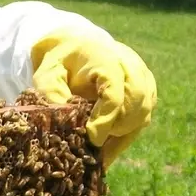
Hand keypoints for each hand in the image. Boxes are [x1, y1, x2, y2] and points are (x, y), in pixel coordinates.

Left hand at [31, 25, 156, 170]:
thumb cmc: (61, 65)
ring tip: (100, 147)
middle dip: (117, 126)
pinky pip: (144, 116)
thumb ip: (53, 95)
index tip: (92, 138)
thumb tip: (67, 124)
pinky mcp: (147, 89)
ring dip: (124, 133)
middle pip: (136, 100)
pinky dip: (128, 134)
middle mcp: (129, 63)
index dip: (106, 118)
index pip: (114, 90)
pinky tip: (109, 147)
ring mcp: (142, 75)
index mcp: (104, 56)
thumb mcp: (48, 75)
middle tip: (95, 143)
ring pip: (144, 110)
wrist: (77, 48)